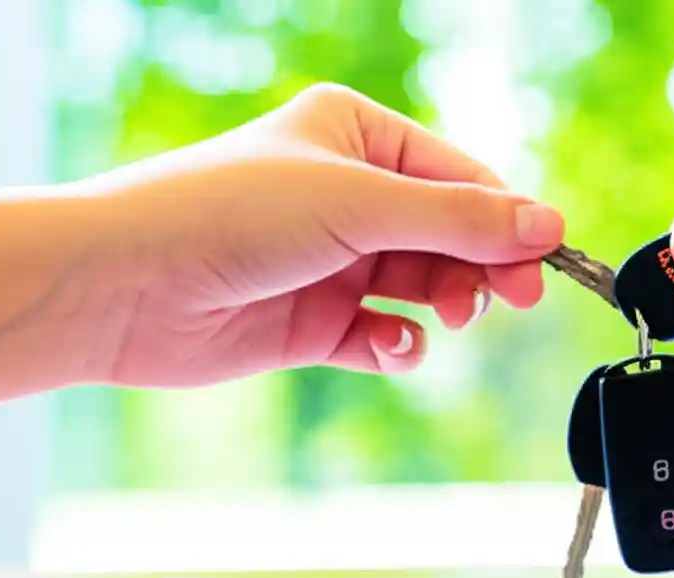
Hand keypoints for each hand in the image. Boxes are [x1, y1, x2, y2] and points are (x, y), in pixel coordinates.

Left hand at [54, 83, 563, 389]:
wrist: (124, 286)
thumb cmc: (229, 213)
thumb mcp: (360, 204)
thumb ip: (461, 221)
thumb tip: (549, 224)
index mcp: (357, 136)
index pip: (460, 176)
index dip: (507, 218)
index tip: (545, 257)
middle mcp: (347, 194)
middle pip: (450, 234)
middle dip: (481, 266)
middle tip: (514, 298)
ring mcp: (332, 259)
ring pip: (423, 284)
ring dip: (445, 302)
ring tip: (449, 315)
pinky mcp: (314, 321)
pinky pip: (384, 334)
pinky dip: (398, 344)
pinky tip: (390, 345)